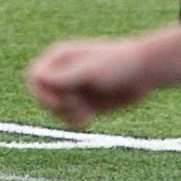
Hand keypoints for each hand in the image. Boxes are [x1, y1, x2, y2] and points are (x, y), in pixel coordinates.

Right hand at [26, 38, 155, 128]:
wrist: (145, 72)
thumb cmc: (118, 64)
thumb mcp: (90, 70)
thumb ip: (64, 76)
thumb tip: (38, 79)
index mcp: (59, 58)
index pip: (34, 77)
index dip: (42, 92)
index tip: (60, 101)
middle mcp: (62, 73)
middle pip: (41, 96)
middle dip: (58, 105)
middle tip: (78, 106)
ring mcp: (72, 89)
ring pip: (53, 110)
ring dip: (67, 115)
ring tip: (87, 114)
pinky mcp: (83, 103)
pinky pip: (67, 118)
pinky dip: (74, 122)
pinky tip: (90, 118)